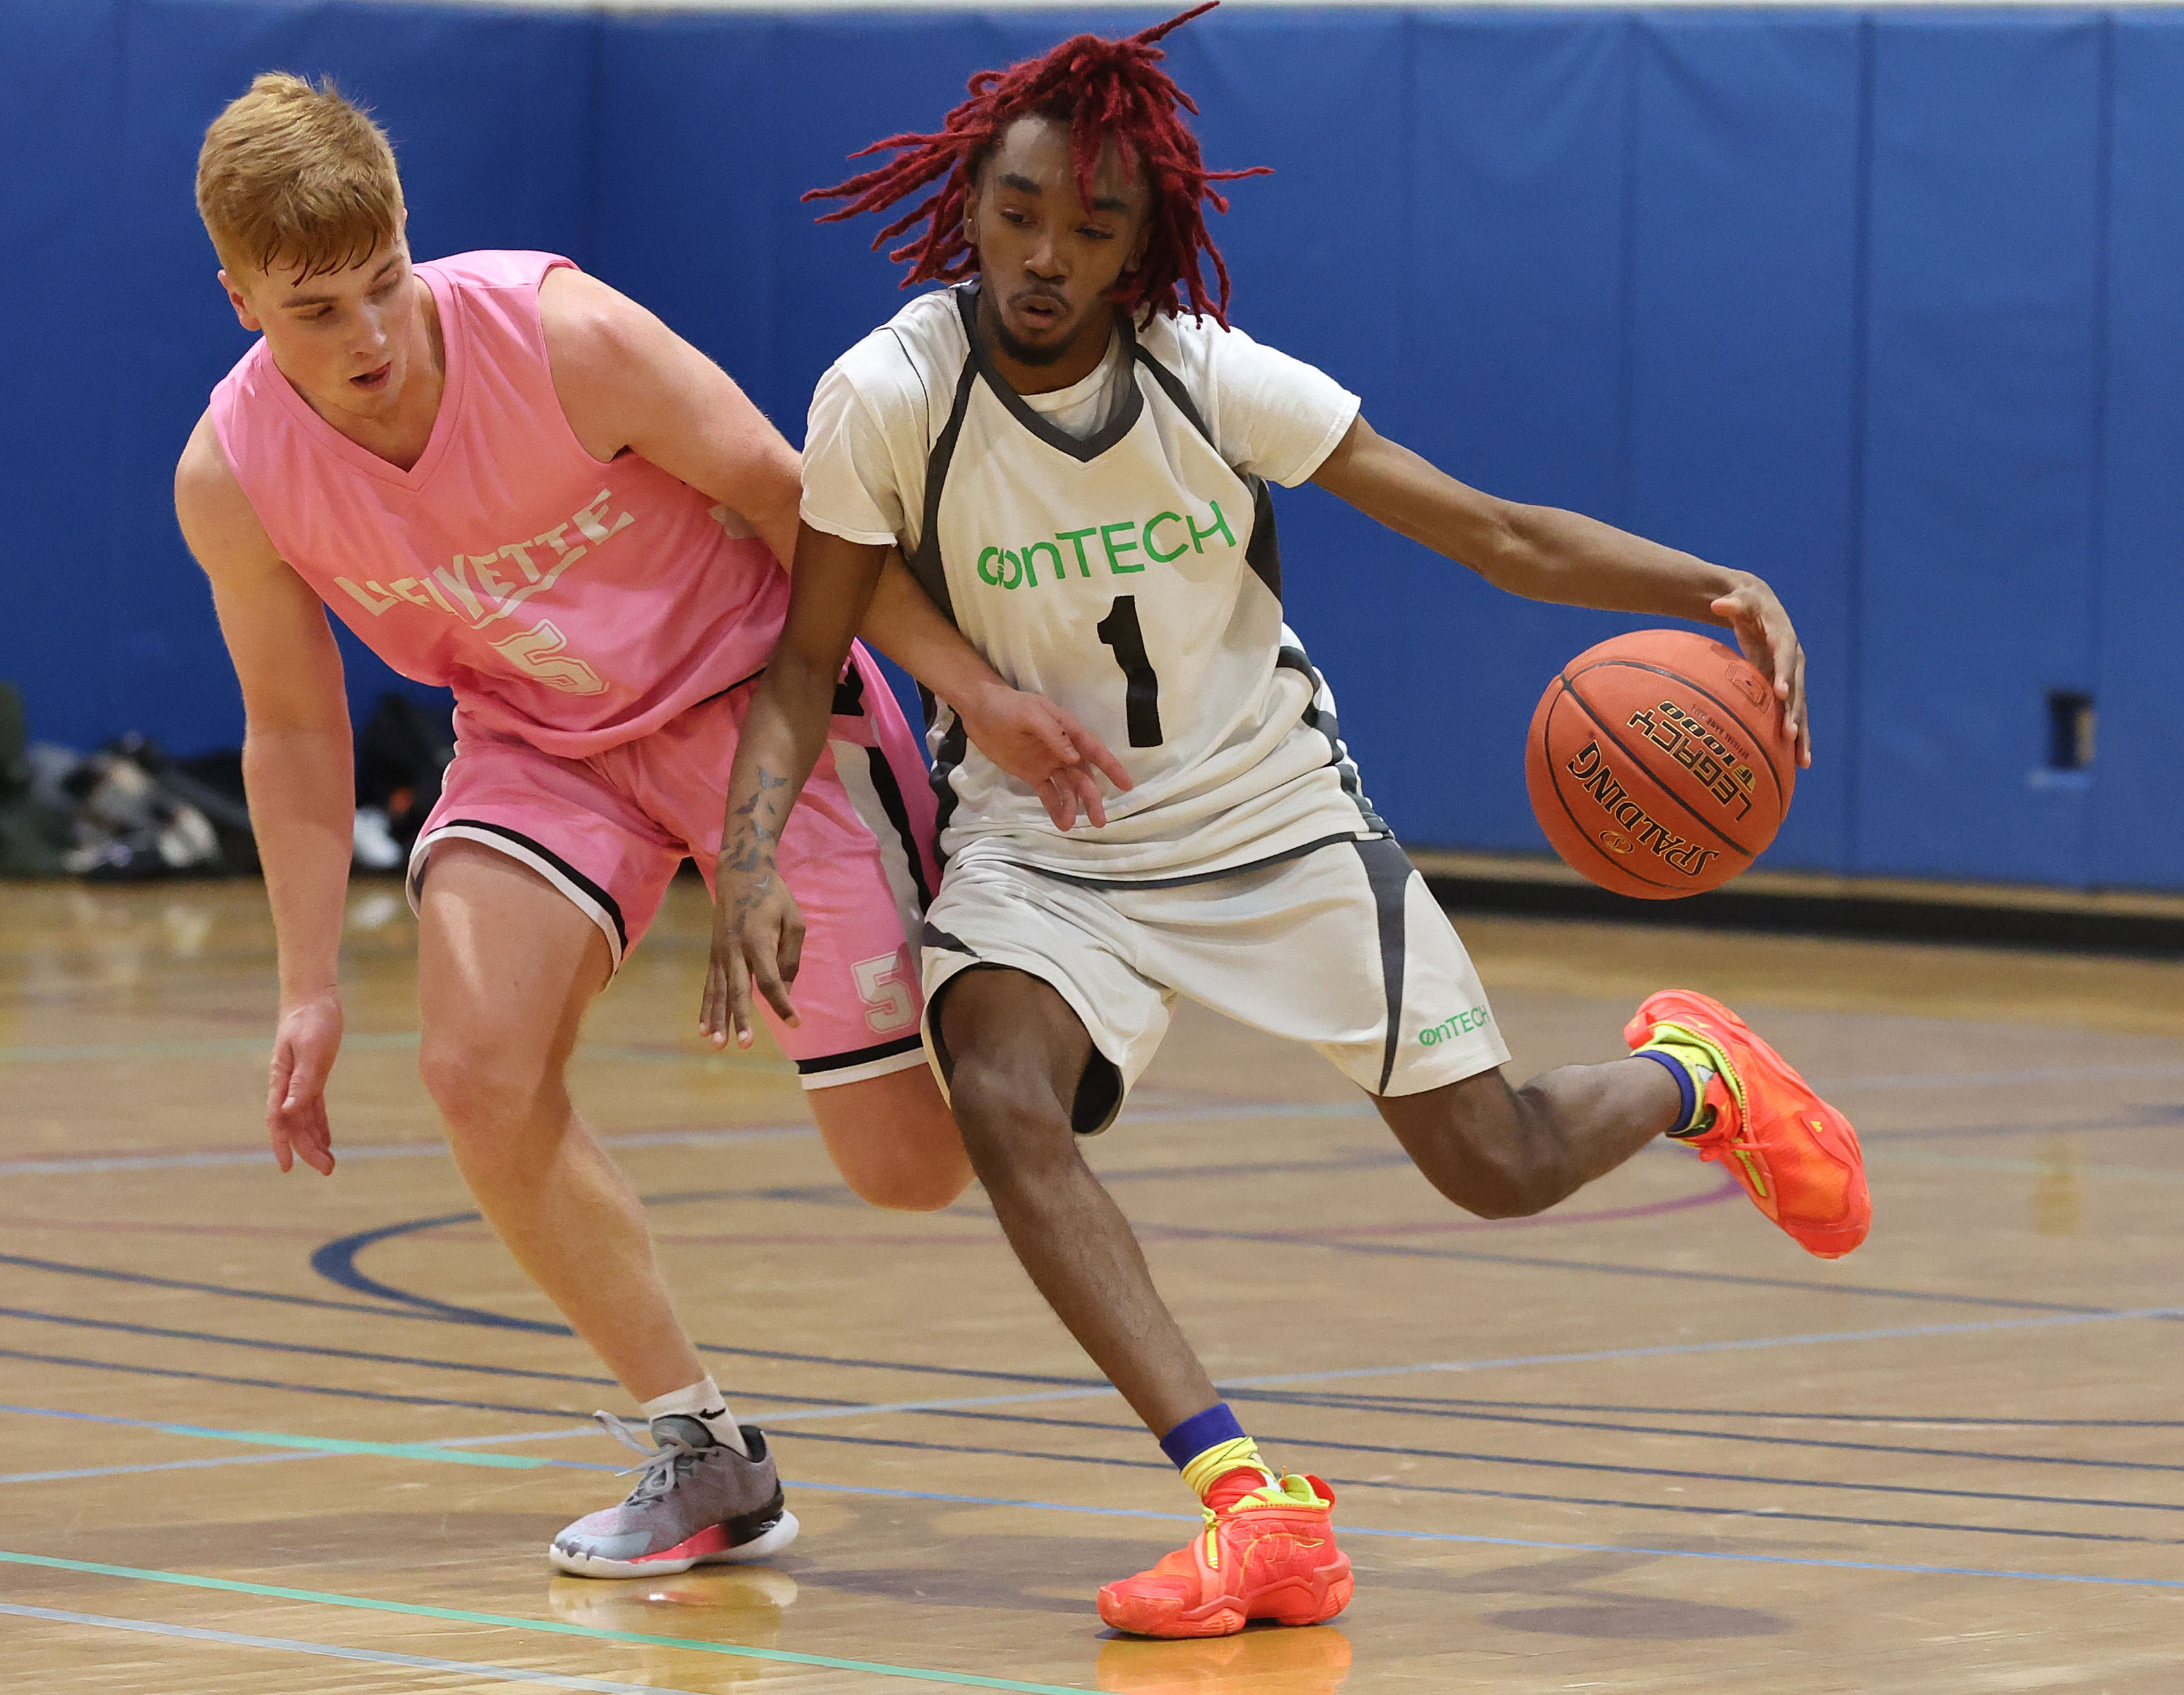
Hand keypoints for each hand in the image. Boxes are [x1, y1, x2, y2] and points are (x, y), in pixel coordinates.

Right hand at [267, 994, 341, 1174]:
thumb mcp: (311, 1049)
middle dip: (307, 1149)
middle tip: (326, 1170)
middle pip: (294, 1125)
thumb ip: (302, 1080)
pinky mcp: (313, 1077)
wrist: (313, 999)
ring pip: (304, 1120)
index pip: (278, 1119)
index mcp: (281, 1079)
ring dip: (314, 1142)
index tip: (288, 1166)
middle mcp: (287, 1085)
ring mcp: (300, 1082)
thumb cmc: (311, 1020)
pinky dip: (320, 1125)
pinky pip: (314, 1108)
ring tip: (329, 1165)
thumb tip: (289, 1111)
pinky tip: (326, 1140)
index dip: (281, 1144)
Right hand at [701, 858, 805, 1049]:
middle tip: (745, 1045)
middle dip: (742, 1019)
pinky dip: (706, 1008)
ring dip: (719, 1020)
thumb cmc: (774, 897)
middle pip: (739, 991)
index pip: (770, 980)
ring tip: (719, 1045)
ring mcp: (721, 953)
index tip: (796, 1022)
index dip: (782, 1004)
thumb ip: (790, 958)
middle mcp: (735, 950)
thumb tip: (784, 991)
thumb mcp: (794, 921)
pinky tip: (705, 1029)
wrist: (741, 873)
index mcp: (759, 941)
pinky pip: (710, 986)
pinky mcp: (714, 955)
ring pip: (719, 992)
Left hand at [956, 682, 1133, 828]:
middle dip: (1092, 798)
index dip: (1111, 768)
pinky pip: (1049, 793)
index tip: (1126, 786)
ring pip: (1068, 788)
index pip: (1094, 751)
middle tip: (1100, 821)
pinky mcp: (1033, 774)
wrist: (979, 710)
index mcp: (1068, 730)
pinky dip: (1056, 807)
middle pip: (1083, 776)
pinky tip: (1061, 823)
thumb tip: (1074, 759)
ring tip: (1071, 825)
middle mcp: (1063, 749)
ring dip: (1073, 806)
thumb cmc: (1007, 706)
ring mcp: (1049, 763)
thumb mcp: (1030, 714)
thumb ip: (1053, 735)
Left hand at [1711, 577, 1811, 768]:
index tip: (1781, 692)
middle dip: (1793, 712)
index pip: (1785, 656)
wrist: (1760, 606)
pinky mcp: (1786, 686)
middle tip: (1789, 734)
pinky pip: (1793, 712)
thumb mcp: (1740, 600)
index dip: (1784, 674)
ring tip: (1803, 760)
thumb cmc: (1746, 603)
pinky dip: (1797, 735)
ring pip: (1799, 707)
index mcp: (1784, 638)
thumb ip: (1732, 603)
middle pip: (1797, 688)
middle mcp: (1793, 659)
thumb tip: (1718, 604)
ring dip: (1802, 733)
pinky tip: (1799, 760)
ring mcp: (1792, 675)